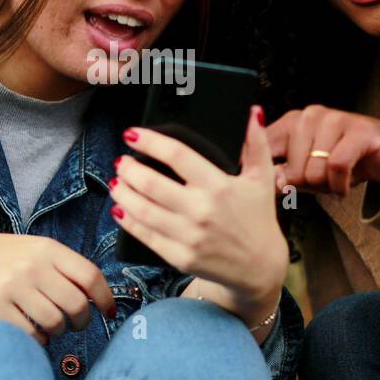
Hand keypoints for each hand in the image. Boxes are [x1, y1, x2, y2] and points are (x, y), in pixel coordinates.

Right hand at [0, 232, 116, 344]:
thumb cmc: (1, 258)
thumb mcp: (33, 249)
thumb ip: (62, 266)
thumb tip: (98, 295)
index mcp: (47, 248)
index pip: (90, 275)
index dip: (105, 298)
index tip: (108, 311)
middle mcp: (31, 265)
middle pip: (76, 304)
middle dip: (82, 321)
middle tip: (76, 324)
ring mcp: (11, 286)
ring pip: (55, 323)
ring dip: (58, 332)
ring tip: (51, 327)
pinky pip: (31, 334)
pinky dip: (39, 340)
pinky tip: (34, 332)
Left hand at [109, 105, 288, 313]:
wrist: (260, 268)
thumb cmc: (258, 218)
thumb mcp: (262, 178)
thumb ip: (256, 142)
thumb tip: (253, 112)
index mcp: (219, 186)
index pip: (177, 155)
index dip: (151, 142)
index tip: (133, 134)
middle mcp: (202, 210)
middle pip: (151, 183)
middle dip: (128, 168)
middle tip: (121, 161)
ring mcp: (189, 236)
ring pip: (142, 210)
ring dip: (122, 192)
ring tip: (116, 181)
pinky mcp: (180, 257)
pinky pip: (145, 235)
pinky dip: (127, 220)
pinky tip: (120, 208)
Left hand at [265, 105, 379, 196]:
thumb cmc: (342, 160)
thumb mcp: (307, 170)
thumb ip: (284, 175)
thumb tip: (272, 184)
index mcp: (291, 123)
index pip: (263, 148)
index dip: (266, 174)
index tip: (275, 187)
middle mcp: (309, 116)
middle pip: (292, 170)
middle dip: (308, 186)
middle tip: (323, 182)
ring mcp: (334, 120)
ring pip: (314, 170)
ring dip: (326, 187)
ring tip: (335, 182)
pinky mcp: (358, 131)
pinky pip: (337, 167)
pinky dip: (340, 185)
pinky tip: (344, 186)